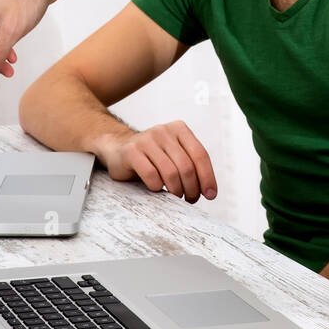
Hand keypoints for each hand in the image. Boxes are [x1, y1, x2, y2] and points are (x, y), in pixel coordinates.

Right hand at [94, 121, 216, 203]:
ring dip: (176, 191)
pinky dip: (157, 188)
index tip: (210, 194)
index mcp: (179, 129)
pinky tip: (156, 190)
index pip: (200, 154)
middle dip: (192, 188)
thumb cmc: (151, 156)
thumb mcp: (174, 154)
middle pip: (186, 166)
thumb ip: (191, 164)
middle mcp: (164, 131)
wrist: (118, 148)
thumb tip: (208, 190)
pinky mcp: (132, 151)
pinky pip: (151, 175)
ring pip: (170, 172)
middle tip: (190, 199)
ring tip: (176, 197)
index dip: (207, 177)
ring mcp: (146, 140)